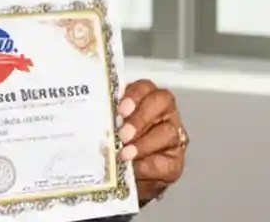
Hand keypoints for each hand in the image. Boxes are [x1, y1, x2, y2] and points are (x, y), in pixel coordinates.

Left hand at [116, 79, 186, 204]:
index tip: (120, 109)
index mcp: (144, 100)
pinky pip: (167, 162)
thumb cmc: (114, 148)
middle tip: (123, 134)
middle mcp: (163, 114)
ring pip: (167, 132)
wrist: (121, 182)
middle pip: (161, 102)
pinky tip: (134, 168)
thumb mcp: (108, 130)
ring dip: (144, 143)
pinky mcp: (175, 163)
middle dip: (141, 117)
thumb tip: (94, 120)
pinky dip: (148, 165)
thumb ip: (107, 120)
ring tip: (125, 154)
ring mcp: (173, 138)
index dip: (134, 95)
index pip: (145, 87)